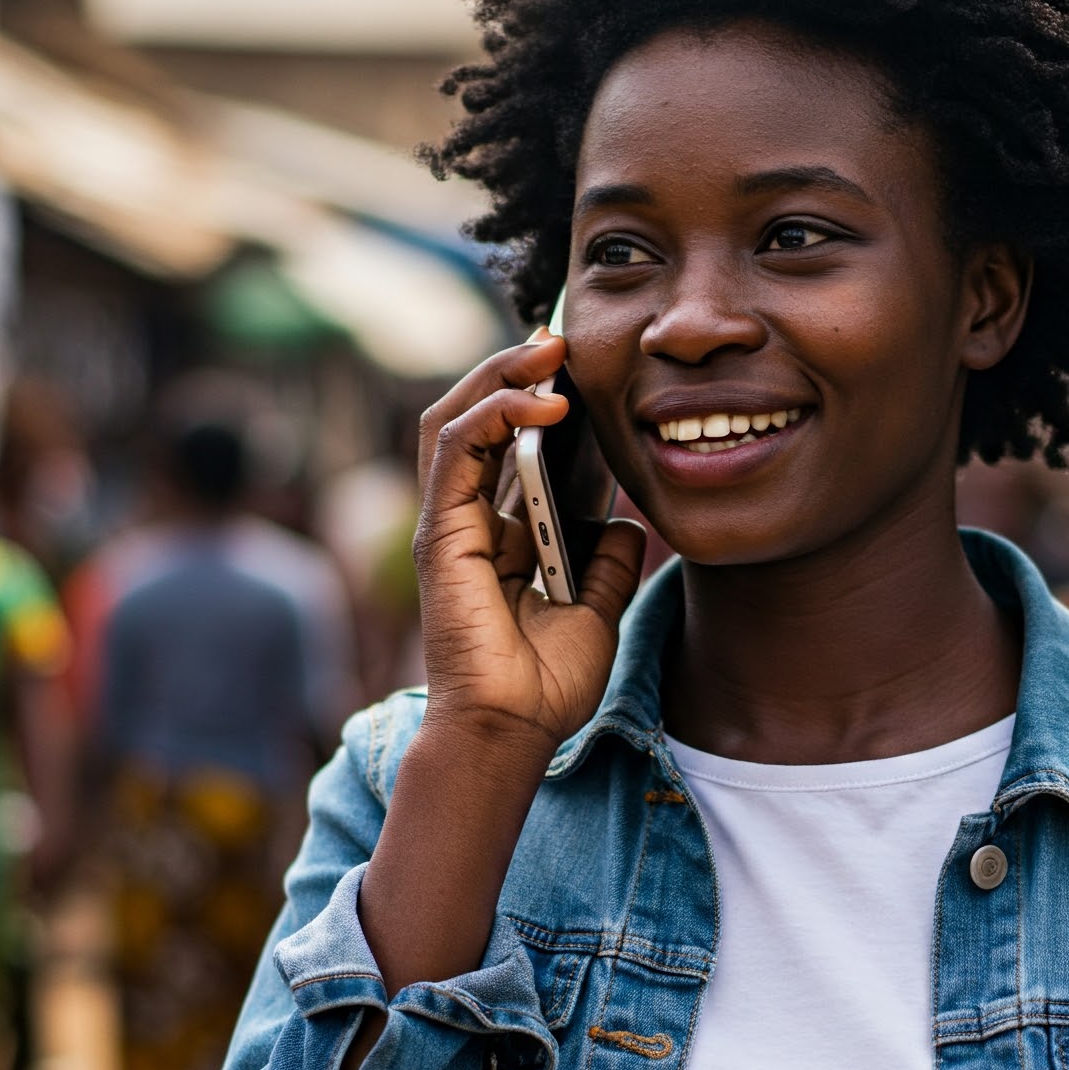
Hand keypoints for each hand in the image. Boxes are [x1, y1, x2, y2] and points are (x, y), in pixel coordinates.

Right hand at [412, 332, 645, 758]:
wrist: (514, 730)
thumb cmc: (546, 684)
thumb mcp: (597, 610)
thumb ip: (608, 564)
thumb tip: (627, 522)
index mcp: (498, 533)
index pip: (504, 442)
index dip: (534, 398)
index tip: (579, 367)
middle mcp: (466, 520)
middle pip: (473, 417)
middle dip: (512, 369)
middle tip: (559, 339)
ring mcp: (447, 523)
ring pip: (455, 417)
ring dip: (500, 374)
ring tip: (548, 350)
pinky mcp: (441, 532)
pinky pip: (456, 450)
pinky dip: (495, 414)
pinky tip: (544, 402)